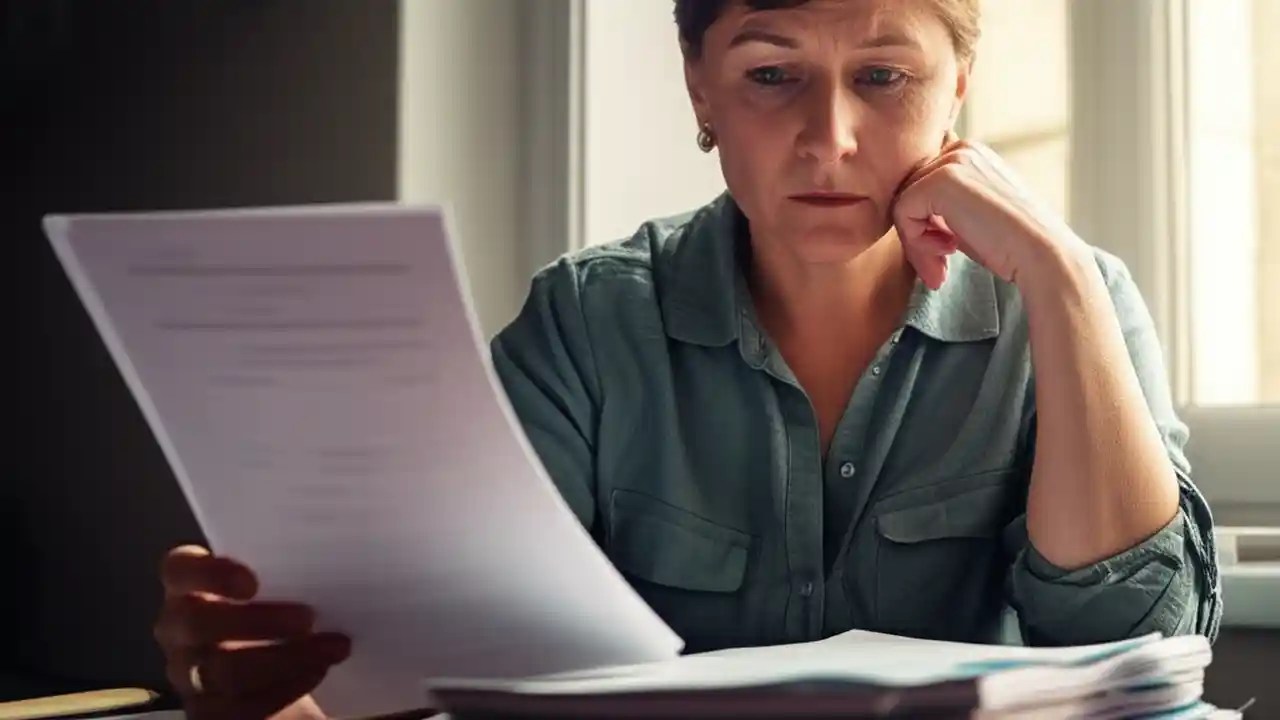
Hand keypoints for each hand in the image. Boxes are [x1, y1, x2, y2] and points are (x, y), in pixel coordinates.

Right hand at [154, 546, 349, 719]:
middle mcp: (180, 631)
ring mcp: (189, 676)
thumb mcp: (282, 586)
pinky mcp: (209, 713)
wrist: (288, 676)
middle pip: (198, 622)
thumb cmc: (285, 618)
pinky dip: (285, 689)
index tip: (252, 581)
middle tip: (308, 617)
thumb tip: (335, 547)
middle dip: (259, 620)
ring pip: (223, 669)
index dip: (208, 573)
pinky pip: (239, 707)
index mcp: (190, 587)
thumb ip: (289, 568)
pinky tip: (316, 672)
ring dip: (287, 657)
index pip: (178, 570)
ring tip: (333, 646)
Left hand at [892, 131, 1086, 289]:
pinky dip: (916, 242)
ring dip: (916, 244)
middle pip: (908, 194)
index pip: (920, 185)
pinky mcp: (941, 181)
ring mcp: (951, 162)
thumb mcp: (972, 214)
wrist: (1040, 253)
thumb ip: (943, 205)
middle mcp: (961, 148)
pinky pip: (902, 213)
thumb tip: (902, 213)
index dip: (924, 223)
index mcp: (969, 153)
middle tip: (939, 269)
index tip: (944, 253)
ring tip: (941, 269)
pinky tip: (948, 254)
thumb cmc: (1009, 243)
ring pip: (902, 205)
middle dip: (917, 237)